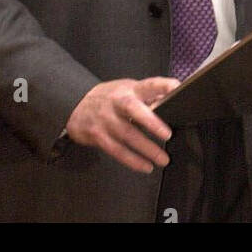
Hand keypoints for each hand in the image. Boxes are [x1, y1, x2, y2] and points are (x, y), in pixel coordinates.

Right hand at [65, 76, 179, 173]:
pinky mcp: (98, 136)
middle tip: (168, 134)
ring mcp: (106, 119)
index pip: (148, 84)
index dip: (162, 85)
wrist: (74, 104)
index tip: (176, 88)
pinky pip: (117, 151)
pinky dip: (132, 161)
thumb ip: (147, 96)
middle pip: (133, 110)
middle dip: (151, 122)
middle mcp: (117, 102)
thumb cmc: (108, 97)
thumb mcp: (126, 89)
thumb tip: (171, 102)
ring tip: (163, 159)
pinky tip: (145, 167)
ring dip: (147, 149)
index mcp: (129, 89)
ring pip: (127, 135)